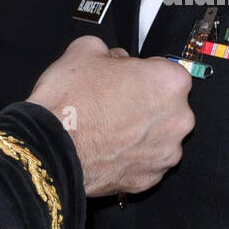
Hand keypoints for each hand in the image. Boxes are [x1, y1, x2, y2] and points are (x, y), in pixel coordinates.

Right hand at [27, 35, 193, 195]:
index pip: (166, 69)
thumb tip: (110, 57)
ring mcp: (166, 152)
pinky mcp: (151, 179)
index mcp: (168, 82)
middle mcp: (177, 119)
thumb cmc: (71, 103)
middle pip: (167, 103)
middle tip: (113, 99)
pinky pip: (146, 160)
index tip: (126, 75)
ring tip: (106, 125)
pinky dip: (131, 154)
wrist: (51, 148)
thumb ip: (108, 50)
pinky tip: (106, 145)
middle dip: (144, 100)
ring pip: (158, 134)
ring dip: (139, 129)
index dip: (141, 70)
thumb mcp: (83, 50)